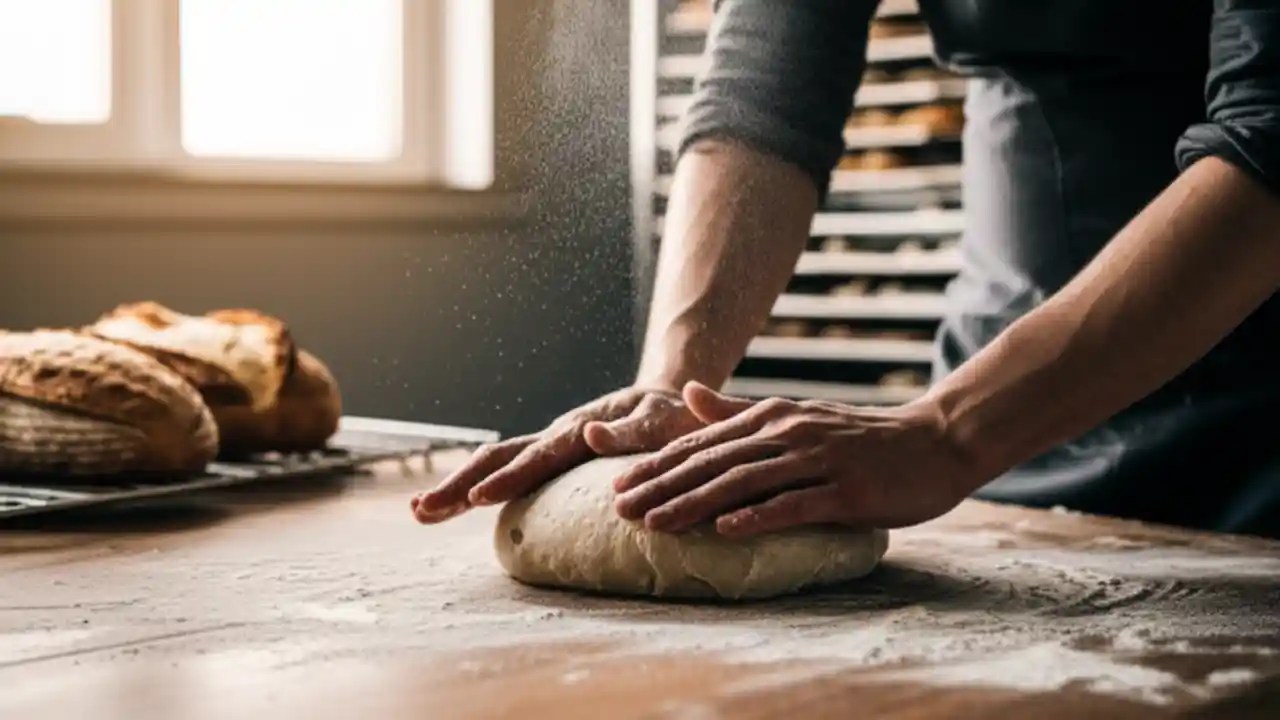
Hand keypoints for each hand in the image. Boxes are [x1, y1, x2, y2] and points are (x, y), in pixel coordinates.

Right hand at [410, 386, 712, 522]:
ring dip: (456, 486)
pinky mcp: (546, 456)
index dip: (510, 477)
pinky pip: (504, 470)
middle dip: (460, 484)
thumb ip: (632, 431)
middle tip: (422, 510)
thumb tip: (591, 435)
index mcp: (580, 429)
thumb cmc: (671, 415)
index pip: (539, 456)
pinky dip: (474, 489)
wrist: (664, 398)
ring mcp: (546, 444)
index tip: (479, 498)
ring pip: (492, 463)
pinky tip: (447, 507)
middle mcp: (555, 435)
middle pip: (498, 457)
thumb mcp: (662, 420)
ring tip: (418, 512)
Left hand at [611, 382, 985, 536]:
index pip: (701, 443)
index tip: (616, 485)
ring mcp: (816, 460)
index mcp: (771, 416)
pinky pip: (794, 504)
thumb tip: (688, 394)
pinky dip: (757, 516)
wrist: (934, 443)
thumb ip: (739, 411)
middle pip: (712, 461)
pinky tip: (725, 531)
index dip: (657, 464)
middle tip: (618, 509)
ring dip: (694, 503)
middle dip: (660, 485)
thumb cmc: (860, 439)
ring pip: (742, 482)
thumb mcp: (795, 417)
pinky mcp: (845, 490)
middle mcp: (787, 433)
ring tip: (655, 523)